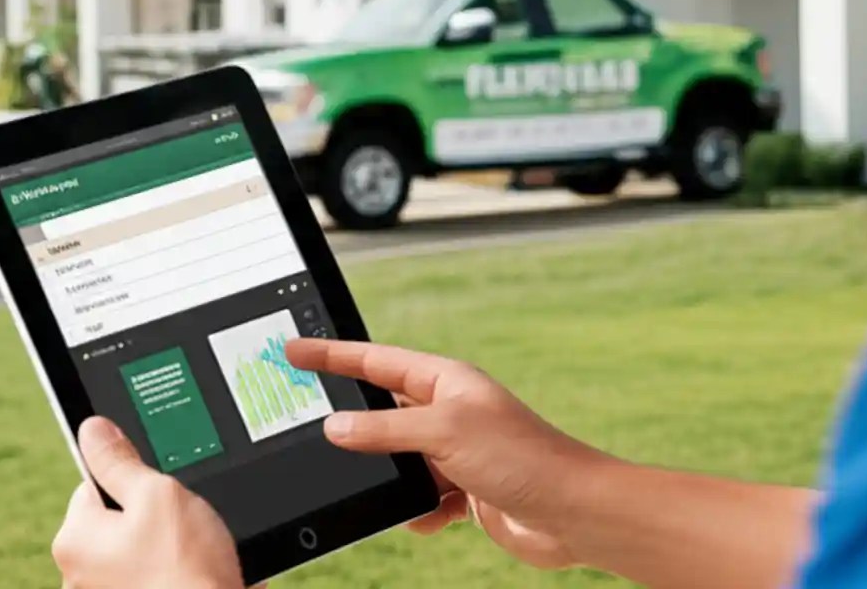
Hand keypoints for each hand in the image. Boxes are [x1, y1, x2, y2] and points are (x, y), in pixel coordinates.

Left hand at [52, 417, 245, 588]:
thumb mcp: (158, 494)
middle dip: (151, 518)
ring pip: (136, 552)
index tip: (162, 494)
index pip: (95, 485)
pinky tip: (194, 575)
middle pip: (116, 521)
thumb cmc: (185, 566)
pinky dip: (170, 574)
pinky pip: (148, 579)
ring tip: (193, 555)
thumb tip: (93, 429)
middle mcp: (76, 574)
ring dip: (164, 548)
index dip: (135, 482)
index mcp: (74, 538)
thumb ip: (120, 460)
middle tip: (184, 525)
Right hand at [287, 338, 607, 569]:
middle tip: (306, 420)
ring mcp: (456, 451)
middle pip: (383, 410)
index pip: (375, 361)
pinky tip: (425, 516)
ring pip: (401, 458)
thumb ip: (384, 429)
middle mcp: (449, 411)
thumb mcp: (442, 433)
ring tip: (370, 483)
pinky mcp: (466, 489)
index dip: (332, 355)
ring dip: (390, 475)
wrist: (573, 512)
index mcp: (444, 381)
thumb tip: (335, 427)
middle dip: (353, 423)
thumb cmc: (522, 457)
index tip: (293, 349)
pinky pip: (424, 497)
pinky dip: (419, 509)